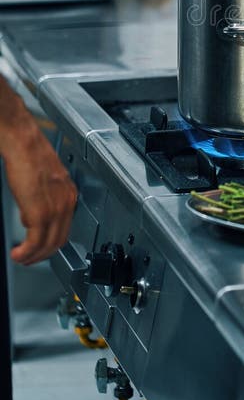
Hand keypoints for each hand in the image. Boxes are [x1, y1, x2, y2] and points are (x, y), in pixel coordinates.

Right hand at [0, 79, 76, 265]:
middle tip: (27, 259)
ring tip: (20, 258)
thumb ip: (42, 200)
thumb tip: (30, 219)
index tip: (37, 248)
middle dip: (42, 254)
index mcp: (68, 193)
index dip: (50, 243)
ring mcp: (55, 207)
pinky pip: (36, 241)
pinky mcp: (40, 211)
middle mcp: (67, 201)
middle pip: (59, 240)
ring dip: (33, 256)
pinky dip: (27, 252)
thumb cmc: (29, 154)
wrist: (22, 141)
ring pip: (48, 244)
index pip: (65, 227)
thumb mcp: (42, 181)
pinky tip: (18, 254)